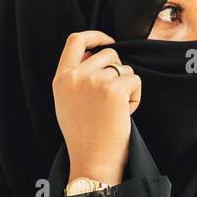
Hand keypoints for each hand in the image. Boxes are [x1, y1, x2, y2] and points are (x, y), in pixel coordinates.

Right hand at [52, 30, 140, 185]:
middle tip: (113, 100)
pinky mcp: (114, 90)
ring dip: (126, 87)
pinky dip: (135, 97)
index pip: (76, 40)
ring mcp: (94, 81)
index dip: (96, 36)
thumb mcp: (67, 102)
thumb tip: (95, 54)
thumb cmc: (84, 136)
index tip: (109, 41)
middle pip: (108, 54)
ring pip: (124, 69)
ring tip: (115, 111)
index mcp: (61, 78)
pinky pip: (135, 81)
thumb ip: (75, 78)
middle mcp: (76, 76)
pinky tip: (125, 114)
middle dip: (118, 71)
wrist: (92, 160)